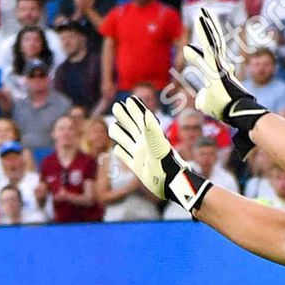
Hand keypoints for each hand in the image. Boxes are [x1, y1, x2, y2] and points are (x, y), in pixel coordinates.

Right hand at [108, 96, 206, 215]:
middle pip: (132, 127)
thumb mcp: (158, 147)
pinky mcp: (137, 168)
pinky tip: (117, 149)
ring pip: (127, 141)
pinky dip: (121, 152)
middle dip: (125, 116)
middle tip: (117, 106)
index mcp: (150, 137)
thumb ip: (152, 131)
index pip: (141, 119)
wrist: (171, 186)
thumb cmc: (167, 167)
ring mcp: (140, 156)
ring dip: (120, 133)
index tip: (129, 99)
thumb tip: (147, 114)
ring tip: (113, 126)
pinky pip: (126, 157)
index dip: (135, 109)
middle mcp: (145, 145)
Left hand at [181, 8, 266, 149]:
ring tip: (203, 12)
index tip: (190, 46)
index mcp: (216, 72)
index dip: (197, 52)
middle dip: (208, 29)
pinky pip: (210, 47)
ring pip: (213, 42)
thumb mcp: (207, 105)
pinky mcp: (218, 65)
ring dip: (207, 27)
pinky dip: (205, 34)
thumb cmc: (223, 110)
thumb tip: (199, 99)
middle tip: (203, 14)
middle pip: (213, 43)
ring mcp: (220, 64)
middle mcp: (220, 65)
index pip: (206, 57)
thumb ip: (202, 99)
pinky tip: (204, 21)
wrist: (236, 112)